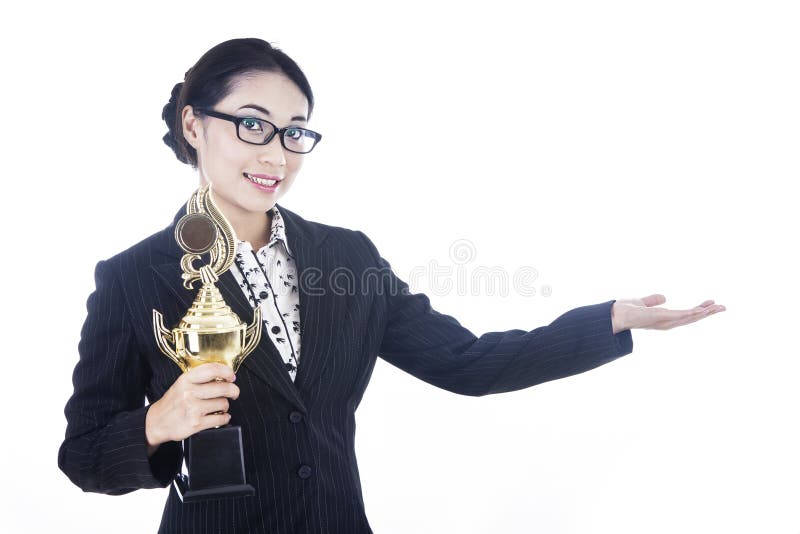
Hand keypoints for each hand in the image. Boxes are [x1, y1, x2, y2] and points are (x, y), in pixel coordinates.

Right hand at [145, 363, 239, 455]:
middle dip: (233, 391)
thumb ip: (199, 379)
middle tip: (234, 393)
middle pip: (223, 387)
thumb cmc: (172, 402)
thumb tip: (224, 375)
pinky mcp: (196, 423)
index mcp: (186, 380)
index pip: (212, 370)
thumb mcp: (181, 384)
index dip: (226, 372)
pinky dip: (224, 418)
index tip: (232, 376)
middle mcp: (189, 392)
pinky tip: (221, 416)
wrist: (156, 422)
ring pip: (223, 403)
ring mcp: (193, 408)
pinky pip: (221, 418)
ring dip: (225, 406)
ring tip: (219, 407)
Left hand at [611, 294, 725, 334]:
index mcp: (664, 319)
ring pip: (690, 317)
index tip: (711, 303)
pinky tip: (702, 310)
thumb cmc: (625, 310)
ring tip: (719, 307)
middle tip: (723, 307)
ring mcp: (664, 321)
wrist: (613, 314)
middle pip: (692, 318)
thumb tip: (664, 297)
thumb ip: (653, 300)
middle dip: (707, 313)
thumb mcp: (642, 303)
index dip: (699, 310)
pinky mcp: (661, 318)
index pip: (686, 315)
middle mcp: (666, 323)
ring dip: (705, 313)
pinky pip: (681, 316)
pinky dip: (692, 313)